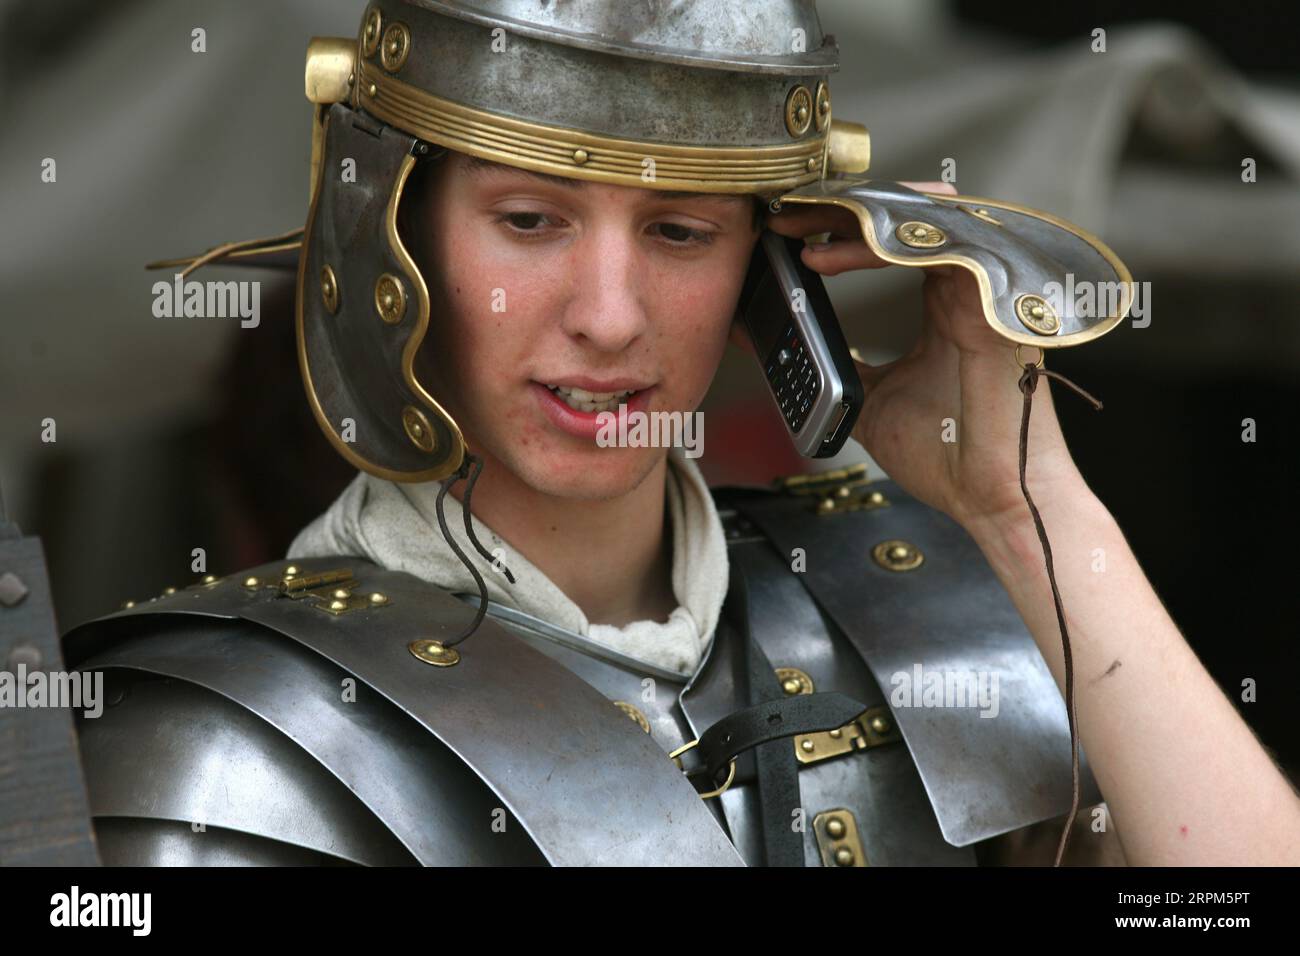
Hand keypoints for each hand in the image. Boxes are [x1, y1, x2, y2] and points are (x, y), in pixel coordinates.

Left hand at [763, 182, 1087, 532]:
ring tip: (796, 231)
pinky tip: (825, 260)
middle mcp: (964, 288)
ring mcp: (979, 290)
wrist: (993, 497)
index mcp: (945, 305)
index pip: (892, 242)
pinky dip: (870, 249)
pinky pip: (925, 250)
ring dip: (848, 221)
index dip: (840, 229)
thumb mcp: (868, 402)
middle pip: (901, 220)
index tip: (785, 235)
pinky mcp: (986, 301)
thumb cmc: (948, 455)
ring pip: (913, 223)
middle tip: (781, 218)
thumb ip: (834, 367)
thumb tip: (779, 347)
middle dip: (838, 211)